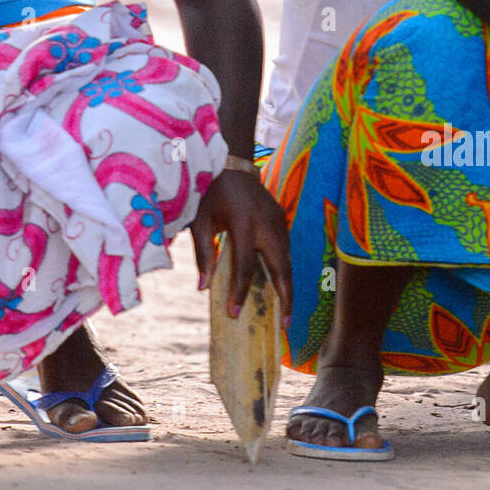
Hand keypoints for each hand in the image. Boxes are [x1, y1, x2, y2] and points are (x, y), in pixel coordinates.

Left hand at [190, 161, 292, 316]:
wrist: (233, 165)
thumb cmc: (212, 195)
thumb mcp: (201, 221)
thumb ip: (203, 254)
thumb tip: (203, 288)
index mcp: (243, 224)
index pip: (244, 266)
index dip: (239, 292)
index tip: (234, 314)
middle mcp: (266, 224)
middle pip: (281, 267)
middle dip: (285, 297)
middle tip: (285, 325)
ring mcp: (278, 221)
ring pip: (288, 260)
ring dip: (288, 287)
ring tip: (285, 314)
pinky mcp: (282, 219)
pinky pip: (286, 250)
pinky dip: (285, 271)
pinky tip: (281, 288)